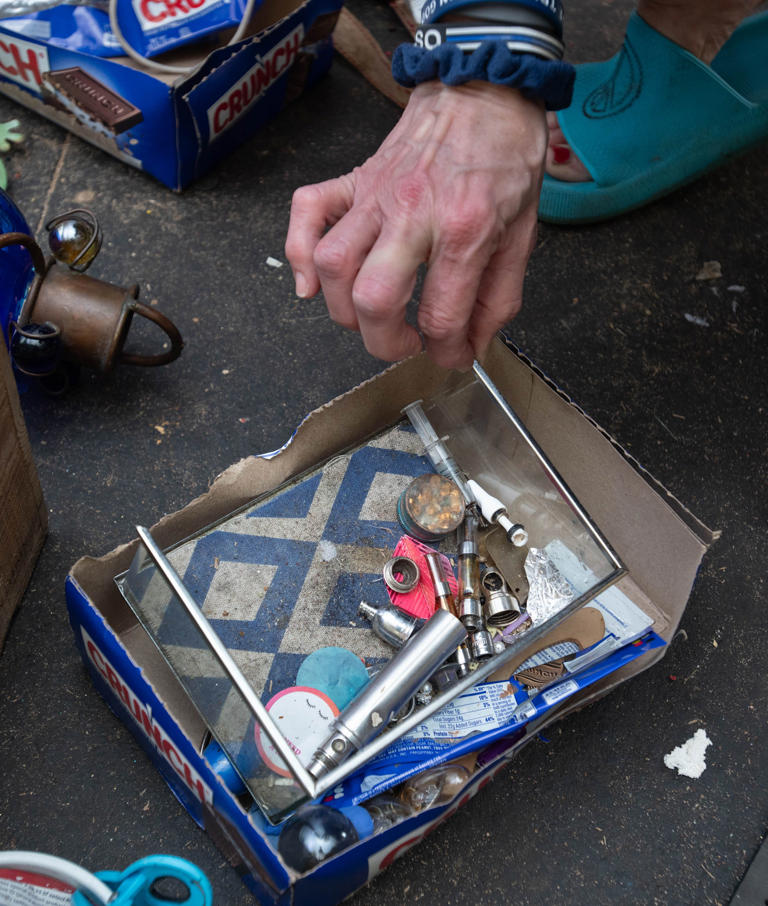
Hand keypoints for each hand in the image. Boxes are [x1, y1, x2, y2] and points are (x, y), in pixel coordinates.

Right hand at [285, 79, 546, 368]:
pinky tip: (311, 284)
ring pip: (332, 264)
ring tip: (370, 318)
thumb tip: (473, 344)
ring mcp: (376, 195)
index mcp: (465, 229)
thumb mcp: (523, 233)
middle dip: (384, 342)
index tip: (450, 356)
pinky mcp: (354, 180)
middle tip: (405, 344)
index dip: (446, 352)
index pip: (442, 316)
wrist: (484, 88)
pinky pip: (306, 214)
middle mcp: (413, 214)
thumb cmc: (504, 157)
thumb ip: (499, 297)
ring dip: (343, 308)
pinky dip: (298, 253)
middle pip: (373, 298)